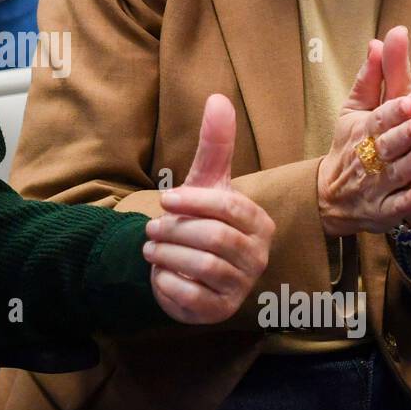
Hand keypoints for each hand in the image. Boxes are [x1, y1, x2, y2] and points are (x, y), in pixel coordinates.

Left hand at [144, 94, 273, 323]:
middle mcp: (258, 256)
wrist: (183, 266)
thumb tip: (218, 97)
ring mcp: (242, 286)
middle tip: (151, 229)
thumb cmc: (198, 218)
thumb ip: (214, 144)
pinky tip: (160, 274)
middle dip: (175, 231)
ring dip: (168, 255)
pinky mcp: (220, 311)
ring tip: (152, 248)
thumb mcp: (204, 182)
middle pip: (214, 238)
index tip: (165, 199)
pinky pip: (191, 295)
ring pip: (202, 266)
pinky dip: (167, 283)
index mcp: (259, 223)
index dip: (193, 202)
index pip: (230, 208)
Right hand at [316, 27, 410, 236]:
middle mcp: (367, 159)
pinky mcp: (384, 211)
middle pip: (390, 145)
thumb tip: (380, 40)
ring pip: (399, 173)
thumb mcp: (355, 110)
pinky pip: (400, 205)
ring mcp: (376, 187)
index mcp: (361, 131)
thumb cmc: (351, 146)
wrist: (333, 196)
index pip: (380, 118)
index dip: (399, 109)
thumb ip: (372, 77)